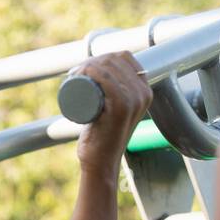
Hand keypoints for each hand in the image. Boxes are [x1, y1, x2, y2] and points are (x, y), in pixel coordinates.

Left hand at [67, 51, 152, 177]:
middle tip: (74, 74)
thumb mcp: (116, 113)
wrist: (101, 163)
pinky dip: (92, 71)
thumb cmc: (104, 139)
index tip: (83, 69)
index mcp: (145, 91)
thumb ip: (117, 100)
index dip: (102, 56)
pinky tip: (82, 72)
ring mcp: (134, 100)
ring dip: (88, 64)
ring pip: (109, 68)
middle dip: (91, 60)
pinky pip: (108, 80)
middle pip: (114, 61)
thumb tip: (105, 82)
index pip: (124, 58)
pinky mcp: (122, 108)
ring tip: (74, 76)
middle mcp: (144, 93)